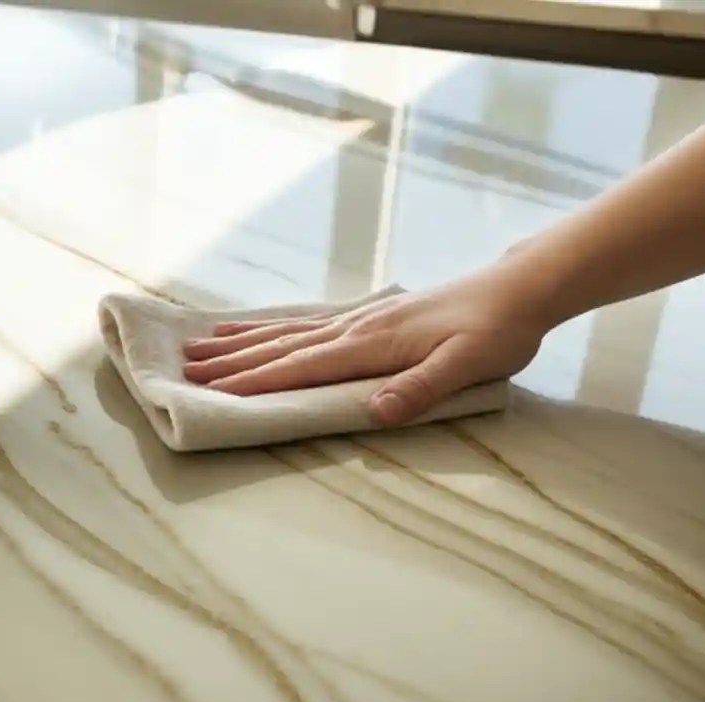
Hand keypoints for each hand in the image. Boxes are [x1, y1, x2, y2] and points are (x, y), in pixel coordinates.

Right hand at [182, 266, 548, 424]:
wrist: (519, 287)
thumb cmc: (499, 330)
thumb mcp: (470, 365)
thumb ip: (422, 388)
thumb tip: (375, 411)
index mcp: (373, 343)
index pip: (302, 366)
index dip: (257, 381)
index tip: (215, 391)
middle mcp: (355, 327)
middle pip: (282, 347)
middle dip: (233, 361)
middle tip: (186, 370)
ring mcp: (359, 318)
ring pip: (287, 333)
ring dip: (243, 343)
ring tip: (201, 348)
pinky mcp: (367, 316)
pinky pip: (306, 324)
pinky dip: (272, 328)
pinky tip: (256, 330)